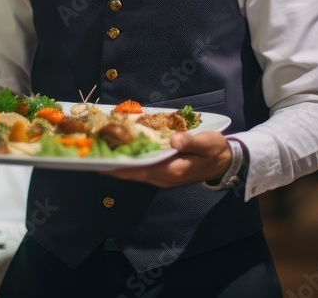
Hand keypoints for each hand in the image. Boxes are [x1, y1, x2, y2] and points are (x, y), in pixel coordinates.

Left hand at [110, 132, 231, 188]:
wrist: (225, 161)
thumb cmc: (216, 151)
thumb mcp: (208, 143)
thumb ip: (191, 141)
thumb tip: (175, 140)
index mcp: (171, 171)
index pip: (138, 170)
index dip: (118, 166)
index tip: (99, 161)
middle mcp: (162, 177)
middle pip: (131, 172)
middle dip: (112, 164)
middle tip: (92, 151)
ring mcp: (161, 175)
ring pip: (134, 170)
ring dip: (118, 162)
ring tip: (100, 149)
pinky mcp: (162, 170)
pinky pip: (140, 167)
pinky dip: (128, 160)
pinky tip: (119, 149)